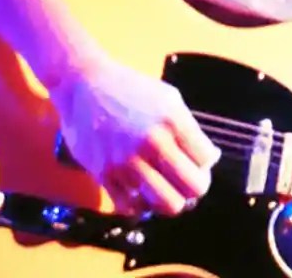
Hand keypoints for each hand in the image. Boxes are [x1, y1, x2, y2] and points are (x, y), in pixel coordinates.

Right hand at [49, 55, 220, 215]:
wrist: (83, 84)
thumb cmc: (129, 89)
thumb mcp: (169, 98)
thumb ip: (189, 129)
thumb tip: (209, 159)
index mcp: (172, 121)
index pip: (206, 161)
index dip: (205, 164)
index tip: (197, 162)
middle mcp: (152, 143)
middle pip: (193, 189)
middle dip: (194, 189)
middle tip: (186, 182)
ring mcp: (127, 161)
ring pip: (166, 205)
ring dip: (170, 200)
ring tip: (165, 189)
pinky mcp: (104, 174)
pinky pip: (132, 207)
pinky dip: (140, 205)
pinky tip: (140, 191)